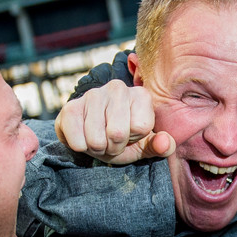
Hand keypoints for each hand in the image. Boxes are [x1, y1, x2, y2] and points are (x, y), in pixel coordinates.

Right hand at [55, 81, 174, 164]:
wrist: (91, 137)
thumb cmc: (122, 139)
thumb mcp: (144, 146)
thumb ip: (160, 146)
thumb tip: (165, 143)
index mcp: (141, 95)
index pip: (141, 126)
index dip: (134, 138)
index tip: (130, 135)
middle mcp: (118, 88)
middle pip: (117, 133)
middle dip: (114, 146)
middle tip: (112, 141)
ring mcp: (92, 94)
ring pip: (96, 139)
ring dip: (97, 148)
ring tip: (99, 139)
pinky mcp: (70, 107)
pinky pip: (78, 141)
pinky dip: (81, 147)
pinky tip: (83, 136)